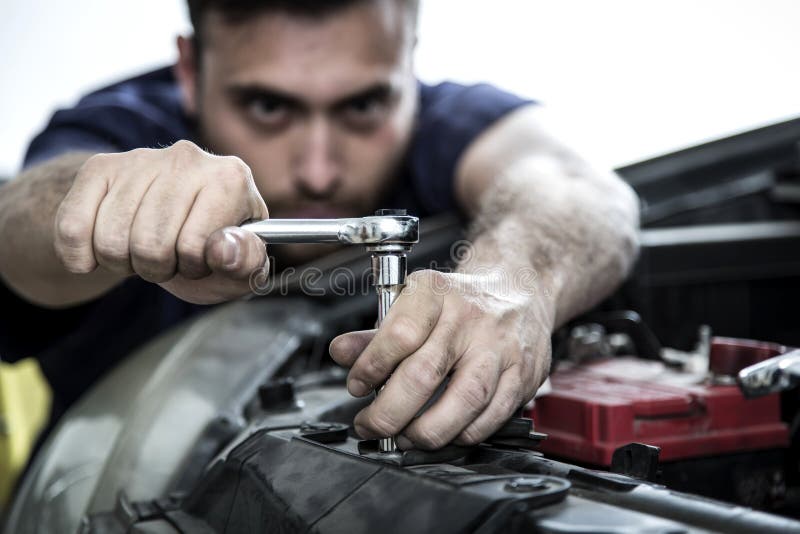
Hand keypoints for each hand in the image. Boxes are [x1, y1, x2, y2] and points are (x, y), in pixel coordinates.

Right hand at [54, 140, 268, 303]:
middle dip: (156, 268)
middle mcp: (187, 157)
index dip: (193, 266)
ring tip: (144, 250)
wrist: (167, 229)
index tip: (200, 259)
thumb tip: (223, 250)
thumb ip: (246, 263)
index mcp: (230, 179)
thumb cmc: (212, 252)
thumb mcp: (241, 267)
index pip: (195, 245)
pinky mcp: (100, 167)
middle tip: (169, 258)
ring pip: (110, 240)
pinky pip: (73, 226)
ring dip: (123, 263)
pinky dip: (81, 256)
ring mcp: (142, 158)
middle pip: (149, 244)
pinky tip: (99, 255)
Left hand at [329, 269, 552, 449]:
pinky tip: (443, 434)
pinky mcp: (522, 374)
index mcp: (436, 293)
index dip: (371, 367)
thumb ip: (377, 334)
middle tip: (371, 425)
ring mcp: (500, 347)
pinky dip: (462, 435)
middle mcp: (470, 318)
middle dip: (389, 412)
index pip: (399, 334)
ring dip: (426, 431)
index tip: (356, 385)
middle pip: (425, 374)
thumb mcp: (415, 304)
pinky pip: (491, 417)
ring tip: (405, 437)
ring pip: (463, 400)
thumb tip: (341, 353)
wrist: (519, 289)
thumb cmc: (460, 301)